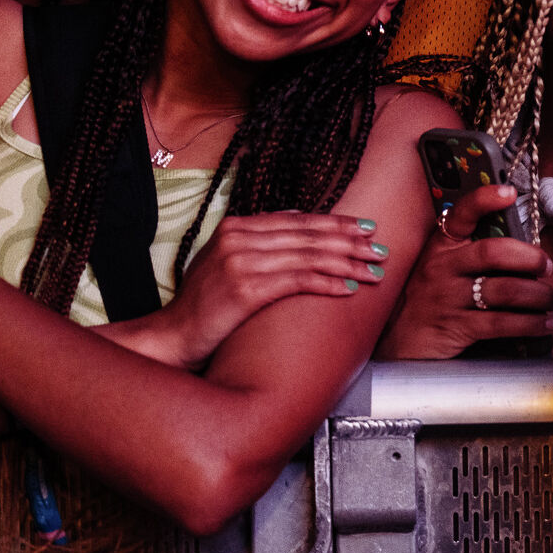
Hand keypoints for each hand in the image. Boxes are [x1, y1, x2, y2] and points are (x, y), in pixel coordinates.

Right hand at [141, 210, 393, 369]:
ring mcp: (241, 262)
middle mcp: (239, 238)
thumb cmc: (203, 304)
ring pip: (309, 256)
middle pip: (308, 235)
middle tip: (379, 249)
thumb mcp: (225, 260)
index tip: (364, 228)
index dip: (335, 224)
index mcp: (237, 226)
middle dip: (349, 242)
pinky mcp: (245, 288)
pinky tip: (348, 288)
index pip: (298, 220)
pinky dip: (327, 283)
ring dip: (347, 263)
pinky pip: (298, 280)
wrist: (173, 335)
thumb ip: (258, 239)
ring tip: (373, 270)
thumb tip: (296, 216)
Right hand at [375, 183, 552, 359]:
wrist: (400, 341)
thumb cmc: (431, 299)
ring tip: (551, 299)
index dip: (485, 200)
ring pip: (503, 290)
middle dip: (530, 258)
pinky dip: (529, 323)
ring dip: (537, 295)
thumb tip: (525, 254)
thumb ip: (474, 256)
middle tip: (547, 266)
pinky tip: (543, 323)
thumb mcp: (443, 269)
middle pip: (493, 252)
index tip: (508, 193)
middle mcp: (442, 268)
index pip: (461, 215)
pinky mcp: (456, 327)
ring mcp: (448, 297)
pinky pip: (501, 322)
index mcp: (441, 247)